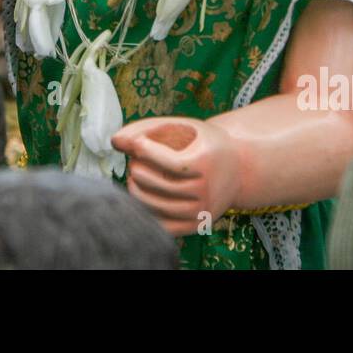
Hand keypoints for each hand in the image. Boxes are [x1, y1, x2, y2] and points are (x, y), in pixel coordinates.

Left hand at [111, 116, 242, 236]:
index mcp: (207, 164)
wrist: (238, 170)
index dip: (147, 151)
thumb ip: (147, 128)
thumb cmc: (203, 143)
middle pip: (159, 185)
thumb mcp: (183, 126)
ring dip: (136, 189)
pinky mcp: (194, 226)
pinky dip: (145, 210)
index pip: (171, 163)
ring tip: (136, 176)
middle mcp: (207, 191)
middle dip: (138, 170)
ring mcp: (200, 212)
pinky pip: (160, 225)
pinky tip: (144, 193)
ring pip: (154, 206)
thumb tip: (114, 141)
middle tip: (135, 162)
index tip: (137, 144)